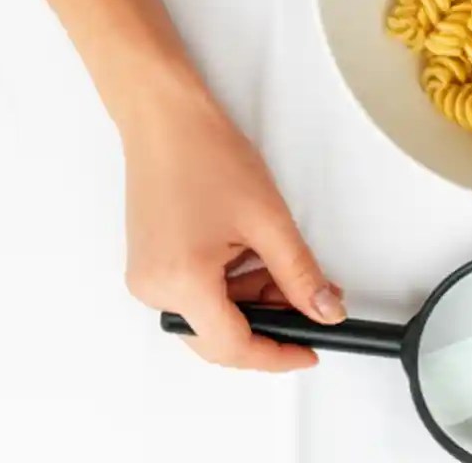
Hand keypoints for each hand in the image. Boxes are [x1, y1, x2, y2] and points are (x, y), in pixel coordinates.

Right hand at [122, 87, 343, 371]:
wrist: (166, 118)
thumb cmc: (205, 155)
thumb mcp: (269, 221)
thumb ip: (300, 275)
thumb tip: (324, 311)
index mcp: (180, 282)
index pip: (234, 346)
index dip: (277, 354)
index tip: (310, 349)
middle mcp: (154, 289)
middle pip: (221, 336)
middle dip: (271, 322)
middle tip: (312, 301)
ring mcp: (148, 278)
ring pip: (213, 314)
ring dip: (255, 300)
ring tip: (287, 268)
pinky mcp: (151, 264)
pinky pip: (198, 293)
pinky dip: (233, 285)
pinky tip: (256, 259)